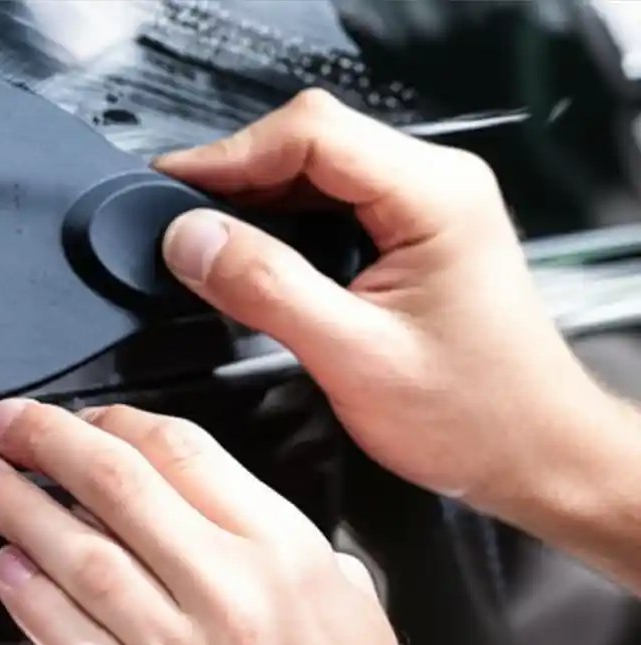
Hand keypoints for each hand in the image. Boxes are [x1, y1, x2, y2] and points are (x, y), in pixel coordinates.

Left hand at [0, 399, 419, 644]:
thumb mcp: (354, 604)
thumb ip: (288, 542)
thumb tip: (225, 500)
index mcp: (283, 551)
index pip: (180, 451)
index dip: (115, 420)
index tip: (83, 416)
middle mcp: (228, 594)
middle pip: (117, 487)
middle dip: (48, 443)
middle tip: (5, 425)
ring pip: (82, 559)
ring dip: (17, 511)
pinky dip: (32, 602)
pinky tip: (7, 569)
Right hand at [154, 88, 610, 510]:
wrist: (531, 451)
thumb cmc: (473, 414)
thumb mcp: (353, 356)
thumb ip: (266, 289)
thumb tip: (191, 238)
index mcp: (434, 196)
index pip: (312, 132)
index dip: (231, 155)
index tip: (173, 187)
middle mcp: (435, 185)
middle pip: (309, 140)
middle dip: (235, 174)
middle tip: (175, 217)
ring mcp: (424, 205)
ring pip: (314, 169)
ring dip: (253, 198)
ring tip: (200, 238)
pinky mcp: (409, 232)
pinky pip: (329, 202)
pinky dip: (279, 221)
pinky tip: (247, 253)